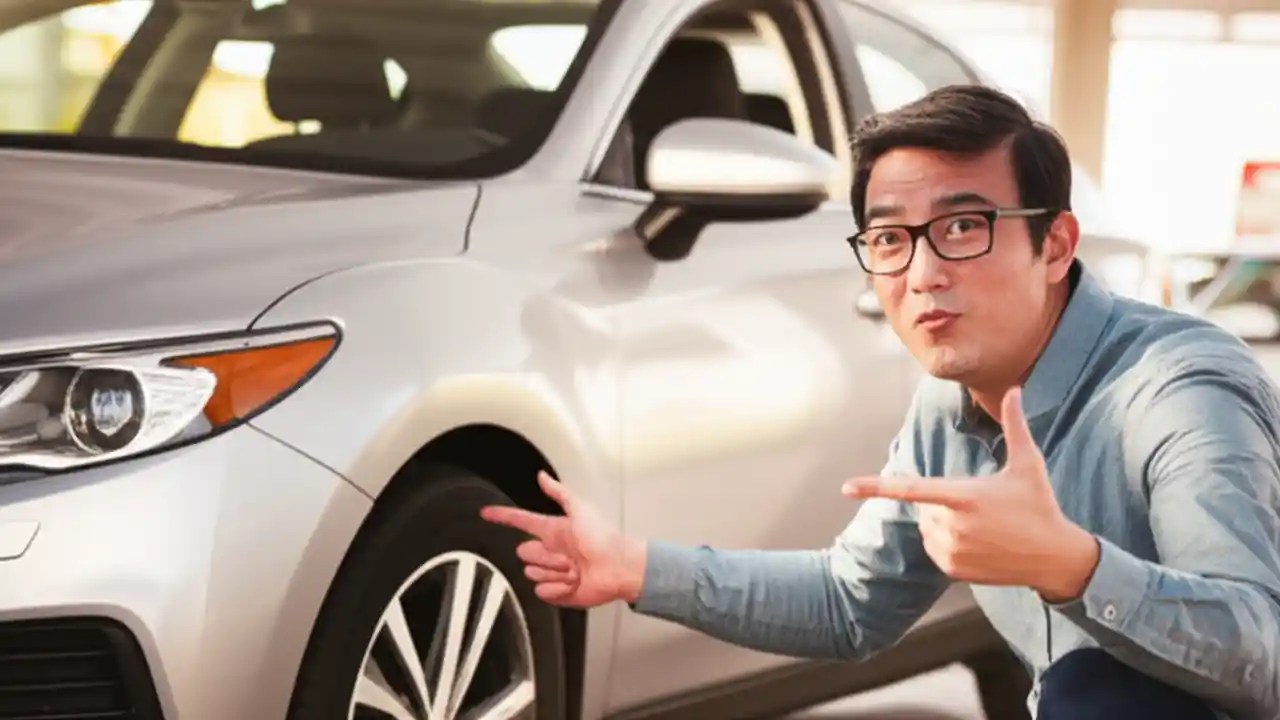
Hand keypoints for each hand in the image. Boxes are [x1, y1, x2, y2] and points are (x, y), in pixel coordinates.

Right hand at [480, 471, 646, 607]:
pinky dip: (558, 588)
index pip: (520, 521)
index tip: (485, 512)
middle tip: (569, 557)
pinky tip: (573, 583)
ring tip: (576, 570)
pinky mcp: (556, 591)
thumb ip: (559, 493)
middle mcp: (549, 550)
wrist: (618, 567)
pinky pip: (541, 592)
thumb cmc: (603, 538)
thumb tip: (541, 475)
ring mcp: (552, 572)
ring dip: (555, 573)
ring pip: (532, 573)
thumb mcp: (580, 510)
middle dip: (545, 556)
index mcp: (551, 530)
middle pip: (524, 552)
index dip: (503, 516)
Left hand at [842, 387, 1099, 602]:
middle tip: (980, 506)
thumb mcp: (1028, 463)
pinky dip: (947, 543)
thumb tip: (1015, 389)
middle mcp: (952, 526)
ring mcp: (951, 551)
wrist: (1055, 558)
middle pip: (925, 507)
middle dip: (943, 503)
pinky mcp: (952, 570)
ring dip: (943, 523)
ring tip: (982, 525)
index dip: (874, 487)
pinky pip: (933, 549)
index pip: (910, 490)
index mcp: (964, 497)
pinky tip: (979, 543)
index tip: (846, 487)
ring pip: (927, 528)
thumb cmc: (1040, 506)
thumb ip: (1015, 425)